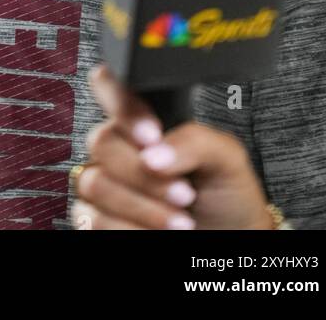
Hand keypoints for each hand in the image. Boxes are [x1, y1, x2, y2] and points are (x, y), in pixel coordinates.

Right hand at [70, 65, 274, 230]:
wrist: (232, 238)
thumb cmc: (226, 195)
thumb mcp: (226, 158)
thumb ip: (194, 141)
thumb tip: (154, 153)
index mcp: (145, 121)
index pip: (109, 87)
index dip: (119, 103)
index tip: (152, 135)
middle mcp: (119, 147)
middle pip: (102, 141)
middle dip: (144, 174)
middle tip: (184, 193)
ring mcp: (105, 183)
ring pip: (96, 183)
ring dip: (142, 208)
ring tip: (181, 221)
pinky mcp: (98, 219)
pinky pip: (94, 220)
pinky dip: (131, 230)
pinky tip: (157, 233)